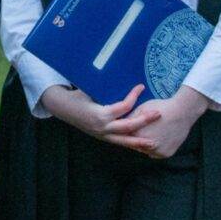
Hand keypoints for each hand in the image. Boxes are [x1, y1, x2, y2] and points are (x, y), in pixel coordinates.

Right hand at [39, 84, 161, 152]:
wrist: (62, 108)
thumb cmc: (77, 96)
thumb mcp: (90, 90)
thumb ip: (106, 88)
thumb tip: (120, 73)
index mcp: (99, 114)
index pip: (122, 106)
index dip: (133, 97)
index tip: (141, 87)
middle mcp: (102, 127)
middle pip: (127, 126)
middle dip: (144, 121)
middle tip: (158, 114)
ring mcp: (102, 134)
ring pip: (124, 140)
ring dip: (139, 142)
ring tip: (154, 143)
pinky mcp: (103, 137)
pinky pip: (119, 142)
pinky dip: (131, 144)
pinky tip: (141, 146)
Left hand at [126, 86, 209, 158]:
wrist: (182, 112)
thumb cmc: (160, 108)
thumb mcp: (140, 110)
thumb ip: (129, 120)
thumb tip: (120, 125)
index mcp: (136, 134)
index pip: (126, 137)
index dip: (127, 132)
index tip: (128, 129)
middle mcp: (145, 146)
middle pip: (135, 145)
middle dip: (136, 139)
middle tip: (142, 131)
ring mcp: (156, 151)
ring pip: (146, 150)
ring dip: (146, 145)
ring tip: (152, 134)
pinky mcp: (165, 154)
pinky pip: (156, 153)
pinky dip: (156, 148)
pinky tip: (159, 138)